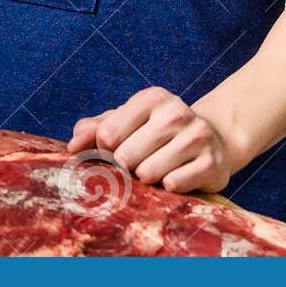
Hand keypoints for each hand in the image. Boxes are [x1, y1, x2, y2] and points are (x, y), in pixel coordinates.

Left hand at [68, 86, 232, 194]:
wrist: (212, 141)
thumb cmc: (157, 134)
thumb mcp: (126, 124)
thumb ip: (94, 130)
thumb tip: (73, 147)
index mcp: (151, 98)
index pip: (107, 135)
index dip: (105, 152)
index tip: (115, 153)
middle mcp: (175, 112)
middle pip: (125, 156)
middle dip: (126, 168)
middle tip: (138, 165)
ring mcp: (197, 136)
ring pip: (148, 173)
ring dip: (147, 180)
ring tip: (156, 171)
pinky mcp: (212, 163)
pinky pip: (174, 184)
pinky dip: (168, 188)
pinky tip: (174, 179)